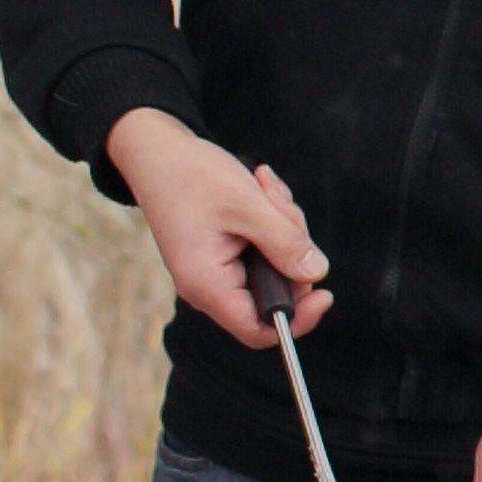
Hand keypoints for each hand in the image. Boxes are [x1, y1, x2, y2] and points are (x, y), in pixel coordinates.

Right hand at [105, 107, 331, 346]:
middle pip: (276, 290)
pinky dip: (273, 219)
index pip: (258, 330)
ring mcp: (218, 268)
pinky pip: (267, 246)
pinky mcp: (226, 251)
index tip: (325, 293)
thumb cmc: (191, 176)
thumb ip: (286, 242)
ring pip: (277, 263)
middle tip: (280, 207)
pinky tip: (261, 189)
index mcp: (207, 284)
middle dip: (292, 248)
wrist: (157, 152)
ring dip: (284, 225)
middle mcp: (210, 284)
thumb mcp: (248, 206)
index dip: (297, 320)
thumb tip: (317, 274)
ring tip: (264, 189)